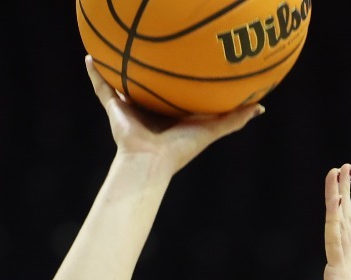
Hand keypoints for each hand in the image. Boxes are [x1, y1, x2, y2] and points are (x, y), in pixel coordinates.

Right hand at [85, 59, 261, 175]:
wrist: (151, 162)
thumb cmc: (181, 149)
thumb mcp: (211, 130)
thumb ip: (234, 120)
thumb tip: (260, 107)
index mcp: (171, 114)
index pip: (177, 91)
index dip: (181, 78)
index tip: (188, 59)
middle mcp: (150, 109)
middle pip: (150, 84)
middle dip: (150, 69)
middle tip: (153, 46)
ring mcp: (131, 108)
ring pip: (124, 83)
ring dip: (119, 68)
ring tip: (117, 45)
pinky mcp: (114, 109)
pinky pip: (102, 88)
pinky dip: (95, 74)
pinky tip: (90, 57)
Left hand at [311, 164, 350, 279]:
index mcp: (346, 272)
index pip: (344, 235)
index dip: (342, 211)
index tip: (342, 191)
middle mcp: (350, 264)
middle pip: (345, 221)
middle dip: (344, 193)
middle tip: (344, 168)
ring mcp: (346, 265)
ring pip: (341, 222)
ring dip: (339, 194)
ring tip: (339, 170)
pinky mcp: (340, 269)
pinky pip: (335, 235)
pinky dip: (335, 213)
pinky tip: (335, 195)